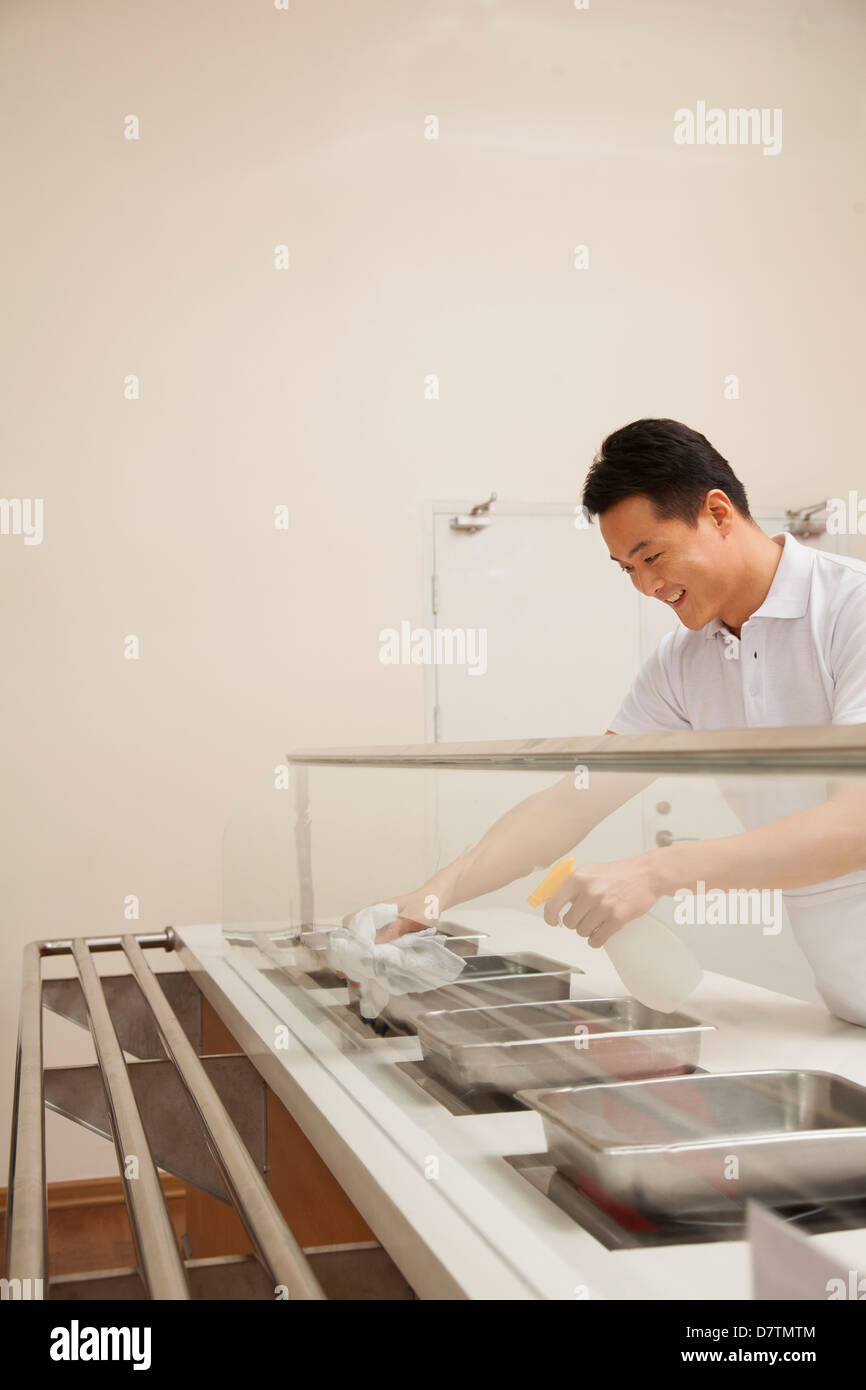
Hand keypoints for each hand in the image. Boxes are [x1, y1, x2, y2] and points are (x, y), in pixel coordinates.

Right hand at [335, 910, 427, 986]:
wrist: (436, 900)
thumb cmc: (424, 906)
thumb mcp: (412, 918)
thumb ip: (394, 928)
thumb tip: (374, 942)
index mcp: (376, 911)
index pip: (350, 923)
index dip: (347, 939)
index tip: (349, 956)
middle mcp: (374, 919)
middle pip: (354, 936)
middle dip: (351, 955)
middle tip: (352, 974)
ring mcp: (381, 927)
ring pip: (364, 943)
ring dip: (362, 958)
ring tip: (361, 977)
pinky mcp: (389, 935)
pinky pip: (376, 946)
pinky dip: (374, 957)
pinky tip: (376, 969)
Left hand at [542, 855, 661, 947]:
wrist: (645, 874)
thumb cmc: (619, 873)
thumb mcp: (590, 872)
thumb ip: (572, 886)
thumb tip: (554, 901)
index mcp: (578, 878)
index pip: (553, 904)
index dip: (550, 917)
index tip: (552, 921)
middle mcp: (589, 891)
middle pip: (569, 922)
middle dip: (576, 923)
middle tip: (585, 917)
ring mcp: (603, 905)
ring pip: (582, 932)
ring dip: (588, 931)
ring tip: (596, 922)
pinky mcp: (618, 917)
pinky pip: (597, 939)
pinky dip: (596, 940)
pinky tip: (600, 934)